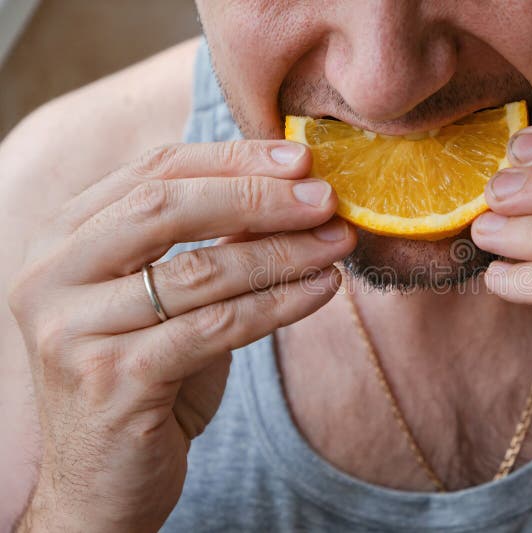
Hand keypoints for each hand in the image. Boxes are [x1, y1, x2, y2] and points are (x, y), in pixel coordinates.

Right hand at [9, 140, 355, 531]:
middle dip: (258, 196)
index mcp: (61, 239)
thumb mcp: (165, 300)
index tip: (300, 157)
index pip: (151, 171)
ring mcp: (74, 329)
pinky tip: (322, 289)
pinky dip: (278, 304)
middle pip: (165, 207)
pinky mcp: (112, 380)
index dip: (231, 158)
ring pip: (199, 271)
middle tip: (326, 197)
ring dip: (282, 252)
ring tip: (338, 242)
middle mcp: (50, 275)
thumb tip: (288, 190)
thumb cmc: (143, 379)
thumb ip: (206, 243)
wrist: (103, 482)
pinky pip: (215, 327)